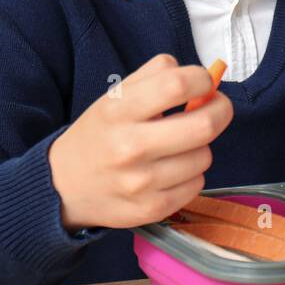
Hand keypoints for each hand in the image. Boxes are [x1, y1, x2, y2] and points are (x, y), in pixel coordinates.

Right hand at [49, 53, 232, 232]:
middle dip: (220, 111)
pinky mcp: (152, 209)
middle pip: (203, 125)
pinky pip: (197, 184)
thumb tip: (202, 76)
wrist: (64, 186)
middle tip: (216, 108)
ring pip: (204, 156)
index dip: (202, 80)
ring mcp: (141, 182)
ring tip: (179, 146)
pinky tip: (172, 170)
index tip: (204, 82)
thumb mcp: (115, 97)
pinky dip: (192, 174)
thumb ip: (157, 75)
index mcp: (118, 111)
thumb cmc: (100, 134)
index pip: (176, 85)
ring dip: (200, 146)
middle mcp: (129, 147)